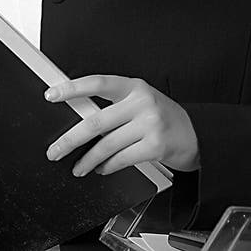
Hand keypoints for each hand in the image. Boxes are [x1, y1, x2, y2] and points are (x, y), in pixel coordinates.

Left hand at [44, 74, 199, 175]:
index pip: (97, 82)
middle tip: (55, 150)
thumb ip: (115, 106)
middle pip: (96, 120)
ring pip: (106, 144)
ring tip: (77, 167)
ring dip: (87, 160)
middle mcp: (141, 101)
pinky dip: (107, 166)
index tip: (51, 94)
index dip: (72, 88)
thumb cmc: (164, 117)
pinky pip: (121, 159)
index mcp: (133, 86)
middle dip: (70, 138)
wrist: (198, 134)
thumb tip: (79, 120)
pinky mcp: (155, 145)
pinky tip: (100, 169)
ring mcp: (149, 123)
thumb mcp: (140, 102)